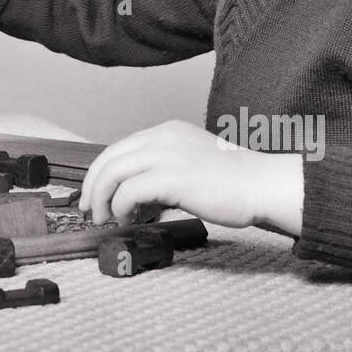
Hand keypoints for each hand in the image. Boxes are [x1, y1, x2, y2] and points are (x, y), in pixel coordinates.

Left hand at [79, 119, 302, 233]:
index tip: (93, 195)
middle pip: (110, 158)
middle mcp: (163, 137)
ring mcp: (167, 154)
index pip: (119, 148)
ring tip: (104, 218)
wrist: (261, 184)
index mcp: (166, 132)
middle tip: (89, 210)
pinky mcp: (174, 176)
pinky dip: (121, 206)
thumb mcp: (189, 164)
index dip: (99, 172)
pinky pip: (130, 190)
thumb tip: (135, 196)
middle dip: (92, 186)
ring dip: (102, 198)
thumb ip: (162, 171)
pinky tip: (127, 220)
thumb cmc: (232, 182)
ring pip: (114, 172)